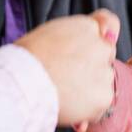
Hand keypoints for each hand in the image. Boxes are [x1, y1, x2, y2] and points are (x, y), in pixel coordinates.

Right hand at [16, 9, 119, 126]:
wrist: (22, 82)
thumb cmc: (26, 59)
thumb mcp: (48, 33)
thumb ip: (74, 35)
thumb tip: (106, 33)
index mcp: (85, 26)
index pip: (109, 23)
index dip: (103, 35)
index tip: (95, 45)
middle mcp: (100, 46)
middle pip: (105, 56)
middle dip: (92, 66)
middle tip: (66, 77)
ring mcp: (105, 72)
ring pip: (103, 82)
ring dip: (89, 88)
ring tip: (62, 93)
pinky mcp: (104, 96)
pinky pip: (100, 104)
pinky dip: (88, 108)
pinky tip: (68, 106)